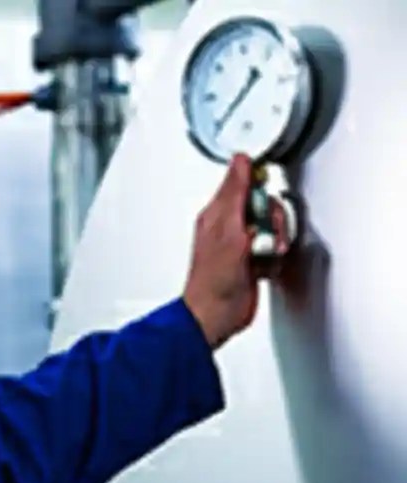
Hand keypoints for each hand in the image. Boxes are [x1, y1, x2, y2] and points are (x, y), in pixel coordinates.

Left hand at [182, 153, 289, 349]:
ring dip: (275, 242)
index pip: (243, 183)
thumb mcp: (227, 228)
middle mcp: (228, 227)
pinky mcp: (252, 262)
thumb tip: (240, 161)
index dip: (259, 189)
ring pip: (272, 228)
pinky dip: (273, 259)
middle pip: (265, 206)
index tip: (264, 203)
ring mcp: (242, 245)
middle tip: (265, 236)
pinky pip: (274, 250)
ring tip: (266, 255)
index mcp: (217, 214)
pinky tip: (264, 268)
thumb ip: (234, 193)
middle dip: (272, 221)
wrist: (217, 314)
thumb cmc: (214, 278)